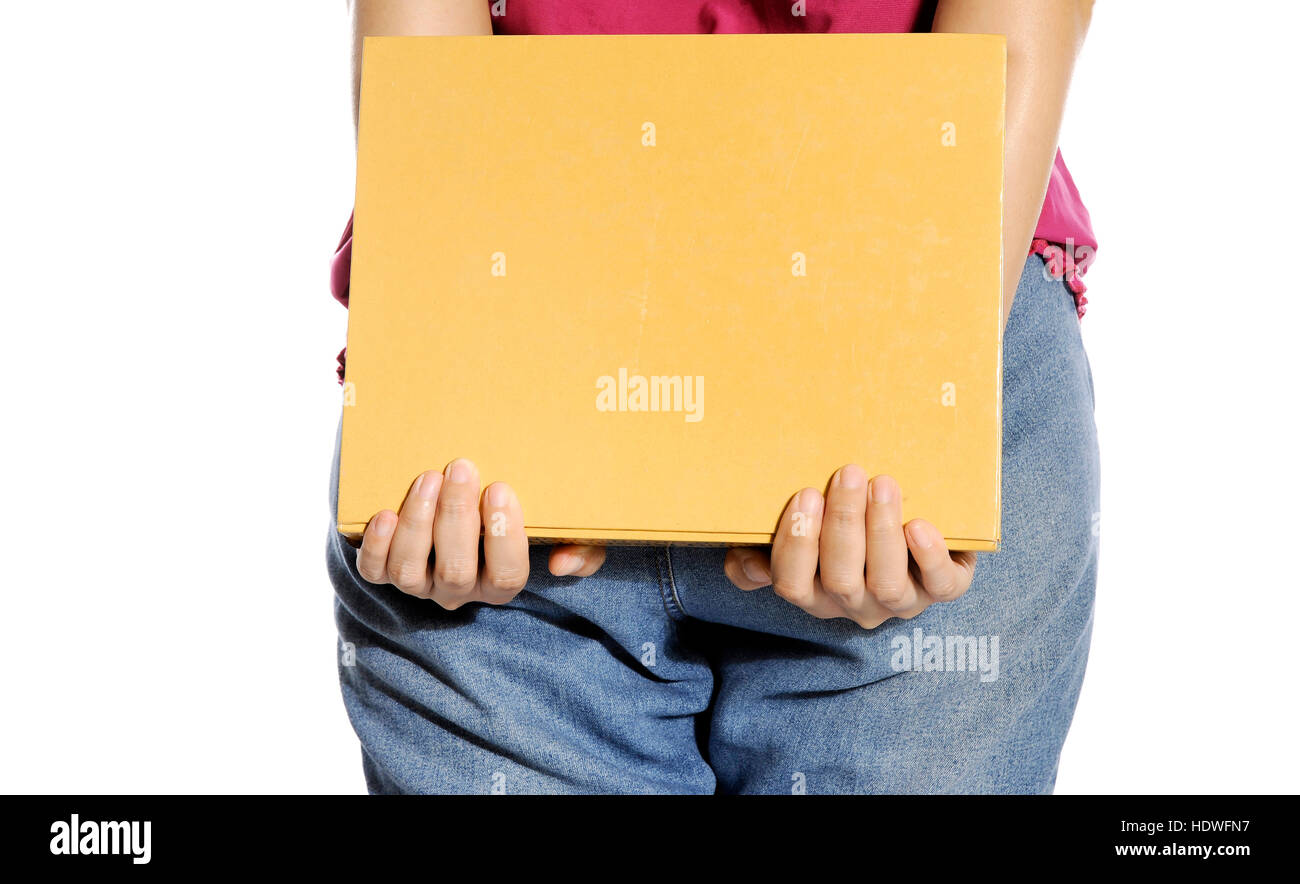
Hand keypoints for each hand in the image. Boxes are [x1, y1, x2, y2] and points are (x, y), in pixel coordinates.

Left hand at [355, 458, 605, 607]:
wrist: (472, 504)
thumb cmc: (518, 517)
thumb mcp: (566, 533)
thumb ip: (584, 549)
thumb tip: (562, 564)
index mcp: (501, 584)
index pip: (507, 575)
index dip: (503, 537)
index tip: (500, 488)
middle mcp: (460, 591)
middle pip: (456, 571)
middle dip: (457, 517)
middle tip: (461, 468)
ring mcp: (421, 584)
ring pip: (411, 572)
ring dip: (418, 524)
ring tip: (428, 478)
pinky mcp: (386, 570)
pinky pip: (374, 570)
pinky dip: (375, 545)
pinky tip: (385, 513)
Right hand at [723, 465, 975, 628]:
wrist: (918, 520)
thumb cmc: (842, 524)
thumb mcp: (797, 535)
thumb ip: (761, 550)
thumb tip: (750, 566)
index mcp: (814, 593)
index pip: (792, 584)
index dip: (796, 543)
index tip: (806, 494)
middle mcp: (855, 605)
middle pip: (840, 580)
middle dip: (843, 525)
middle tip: (848, 473)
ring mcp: (900, 601)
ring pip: (886, 583)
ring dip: (881, 530)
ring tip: (881, 484)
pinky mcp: (942, 588)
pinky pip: (939, 585)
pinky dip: (929, 556)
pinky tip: (919, 525)